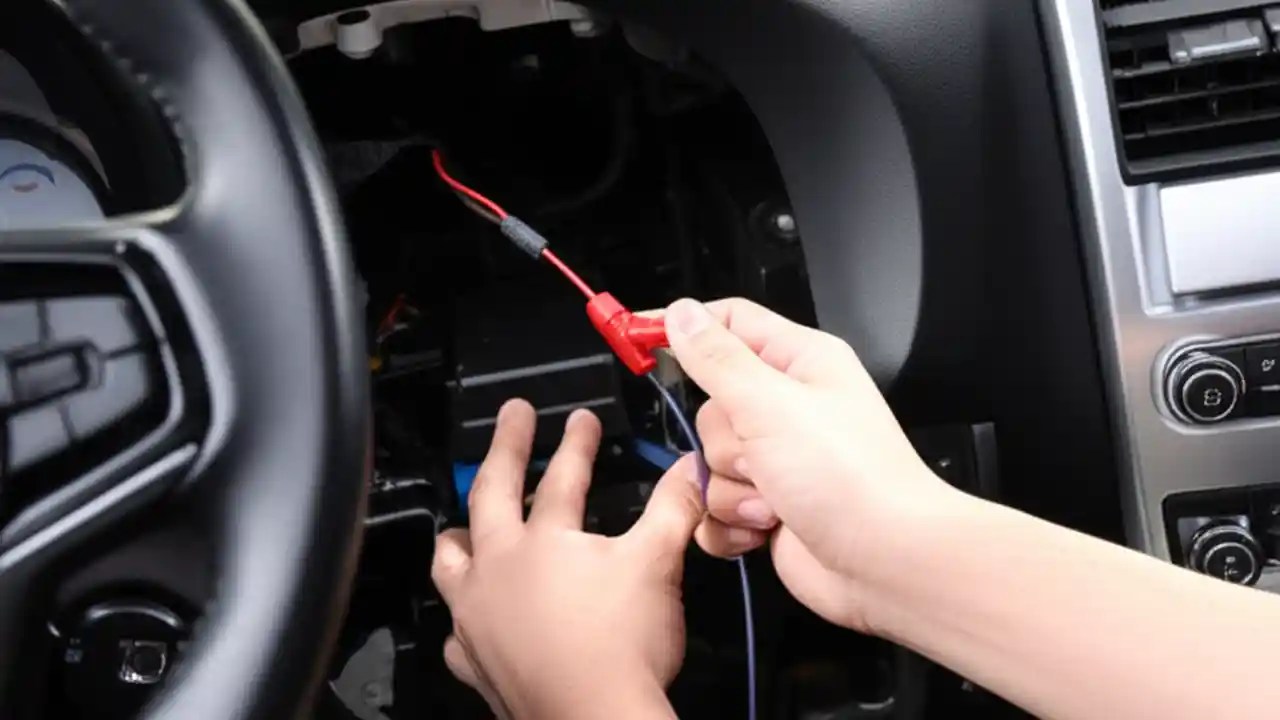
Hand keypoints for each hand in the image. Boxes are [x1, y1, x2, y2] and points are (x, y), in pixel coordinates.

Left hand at [431, 400, 700, 719]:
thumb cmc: (623, 646)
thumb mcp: (656, 564)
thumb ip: (672, 508)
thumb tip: (690, 467)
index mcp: (541, 541)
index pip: (561, 478)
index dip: (576, 444)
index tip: (581, 420)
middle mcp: (497, 570)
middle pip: (491, 496)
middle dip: (504, 449)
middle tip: (512, 416)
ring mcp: (477, 616)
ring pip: (451, 562)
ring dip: (461, 535)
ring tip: (464, 523)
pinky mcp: (475, 661)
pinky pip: (456, 633)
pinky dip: (462, 619)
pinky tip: (472, 618)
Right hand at [662, 298, 958, 633]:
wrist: (887, 564)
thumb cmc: (851, 477)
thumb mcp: (771, 402)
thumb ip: (716, 358)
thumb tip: (681, 314)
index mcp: (799, 363)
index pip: (728, 323)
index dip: (682, 328)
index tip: (637, 339)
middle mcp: (789, 409)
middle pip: (709, 407)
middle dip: (723, 443)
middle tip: (761, 455)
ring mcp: (779, 463)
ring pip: (709, 464)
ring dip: (732, 490)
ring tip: (775, 500)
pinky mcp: (768, 510)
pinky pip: (714, 510)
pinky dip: (731, 526)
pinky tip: (765, 529)